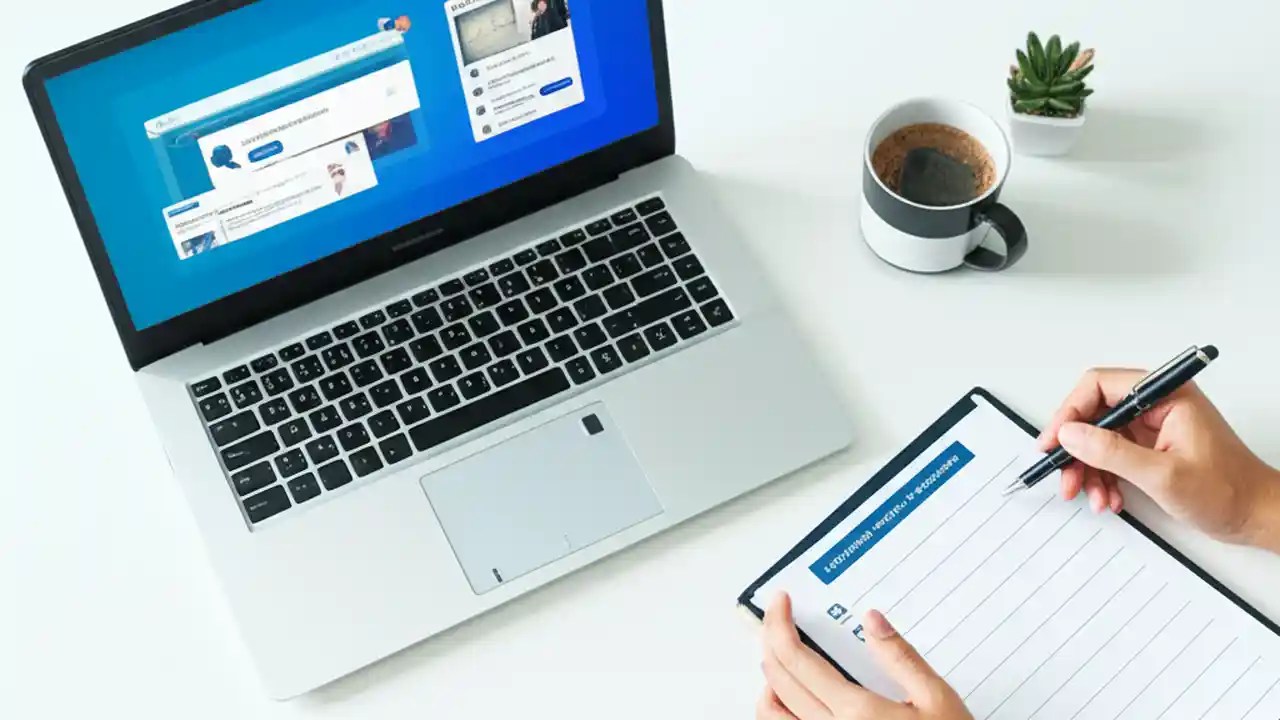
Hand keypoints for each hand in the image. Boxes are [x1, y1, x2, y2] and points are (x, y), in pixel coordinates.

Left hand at [757, 593, 971, 719]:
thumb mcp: (936, 698)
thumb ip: (901, 657)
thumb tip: (872, 620)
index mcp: (857, 712)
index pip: (796, 660)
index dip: (779, 625)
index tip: (780, 602)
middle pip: (777, 680)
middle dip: (770, 641)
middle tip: (777, 619)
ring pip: (770, 714)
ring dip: (768, 680)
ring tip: (781, 659)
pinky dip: (778, 710)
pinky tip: (793, 697)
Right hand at [1039, 368, 1279, 550]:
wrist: (1255, 516)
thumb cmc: (1228, 491)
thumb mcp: (1163, 475)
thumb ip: (1112, 452)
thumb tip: (1070, 434)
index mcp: (1166, 395)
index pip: (1100, 386)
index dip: (1070, 412)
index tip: (1054, 441)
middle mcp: (1157, 404)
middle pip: (1094, 414)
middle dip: (1076, 450)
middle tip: (1065, 475)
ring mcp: (1153, 426)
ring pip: (1099, 438)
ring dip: (1088, 470)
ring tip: (1092, 496)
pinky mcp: (1150, 446)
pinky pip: (1112, 456)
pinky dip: (1104, 478)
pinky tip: (1109, 497)